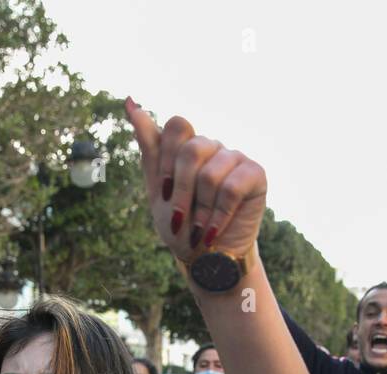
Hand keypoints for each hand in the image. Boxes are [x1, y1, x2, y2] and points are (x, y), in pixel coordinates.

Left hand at [125, 97, 265, 261]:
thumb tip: (130, 101)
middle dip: (180, 192)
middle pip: (191, 150)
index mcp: (187, 146)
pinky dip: (218, 215)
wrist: (205, 259)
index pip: (177, 126)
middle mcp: (212, 147)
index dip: (167, 162)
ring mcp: (235, 157)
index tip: (163, 193)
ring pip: (209, 174)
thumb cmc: (181, 225)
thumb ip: (149, 147)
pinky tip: (214, 231)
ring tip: (199, 230)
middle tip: (178, 219)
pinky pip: (231, 188)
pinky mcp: (256, 174)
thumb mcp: (157, 190)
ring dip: (199, 211)